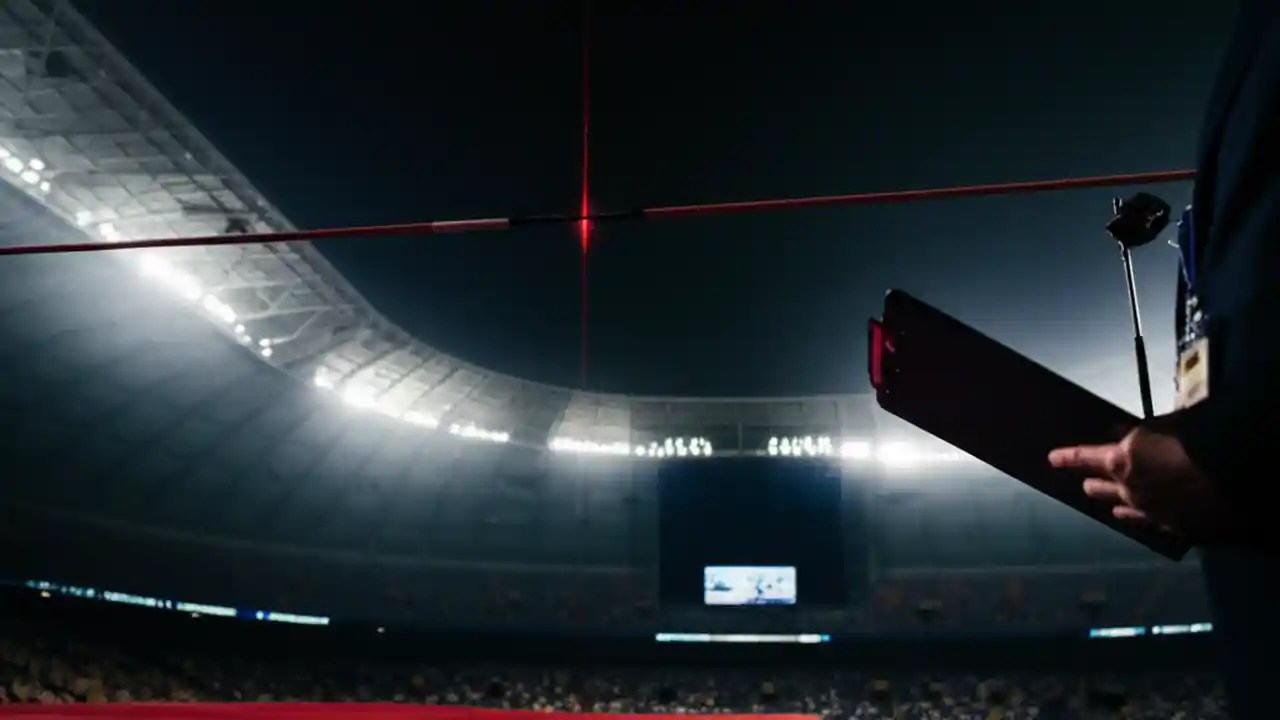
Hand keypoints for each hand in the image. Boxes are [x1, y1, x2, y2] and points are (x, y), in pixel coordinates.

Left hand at [1048, 425, 1222, 539]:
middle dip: (1091, 482)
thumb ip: (1138, 433)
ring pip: (1120, 508)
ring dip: (1112, 502)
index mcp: (1122, 461)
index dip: (1066, 457)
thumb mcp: (1163, 425)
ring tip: (1110, 504)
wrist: (1234, 475)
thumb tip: (1121, 433)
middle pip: (1098, 488)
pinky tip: (1140, 517)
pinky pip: (1148, 522)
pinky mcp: (1171, 527)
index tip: (1050, 459)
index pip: (1083, 457)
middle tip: (1085, 482)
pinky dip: (1141, 516)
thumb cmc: (1198, 439)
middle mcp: (1129, 490)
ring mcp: (1149, 511)